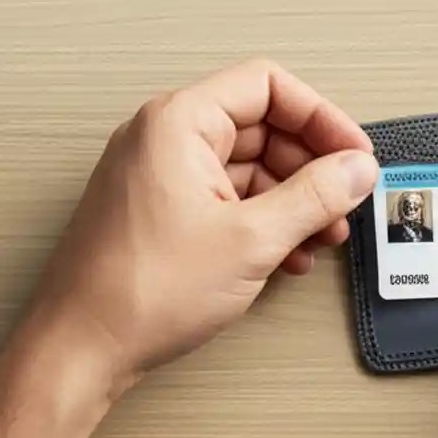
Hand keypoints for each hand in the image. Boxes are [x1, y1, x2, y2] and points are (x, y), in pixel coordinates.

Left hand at [28, 59, 378, 396]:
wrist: (80, 351)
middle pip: (262, 126)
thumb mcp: (252, 239)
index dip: (320, 116)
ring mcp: (161, 176)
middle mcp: (165, 139)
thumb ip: (315, 196)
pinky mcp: (162, 212)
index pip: (267, 86)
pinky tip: (288, 256)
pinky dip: (264, 219)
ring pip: (249, 166)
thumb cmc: (141, 291)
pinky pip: (227, 197)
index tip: (353, 154)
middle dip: (311, 166)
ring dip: (294, 199)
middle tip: (345, 201)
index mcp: (179, 122)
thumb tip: (356, 168)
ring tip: (323, 236)